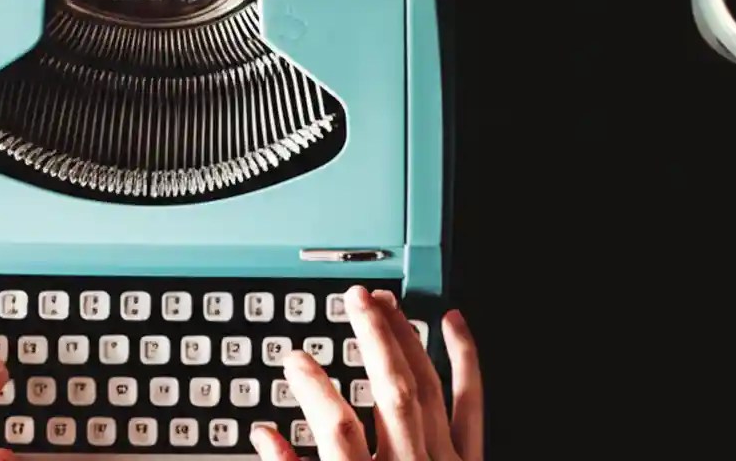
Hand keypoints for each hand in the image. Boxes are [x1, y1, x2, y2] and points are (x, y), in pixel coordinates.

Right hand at [251, 286, 483, 459]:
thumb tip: (263, 436)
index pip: (335, 429)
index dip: (312, 387)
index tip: (293, 358)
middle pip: (393, 393)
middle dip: (372, 339)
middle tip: (354, 300)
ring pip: (429, 389)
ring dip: (406, 339)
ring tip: (386, 303)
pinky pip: (472, 404)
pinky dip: (466, 360)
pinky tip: (453, 324)